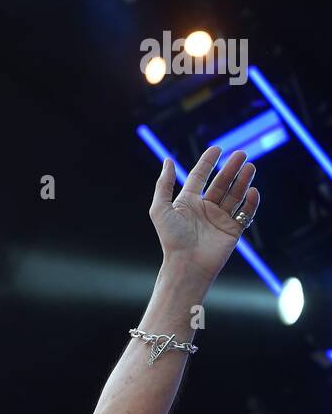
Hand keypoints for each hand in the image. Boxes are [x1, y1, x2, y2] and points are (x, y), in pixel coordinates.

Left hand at [150, 146, 260, 284]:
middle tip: (242, 154)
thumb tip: (167, 160)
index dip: (208, 162)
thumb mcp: (160, 209)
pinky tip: (252, 191)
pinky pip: (245, 213)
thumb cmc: (172, 239)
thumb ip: (163, 185)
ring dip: (243, 180)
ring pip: (234, 195)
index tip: (217, 148)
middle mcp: (204, 209)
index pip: (199, 177)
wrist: (187, 265)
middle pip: (221, 183)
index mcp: (188, 203)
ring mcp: (219, 220)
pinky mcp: (232, 231)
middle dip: (231, 168)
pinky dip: (250, 202)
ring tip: (250, 167)